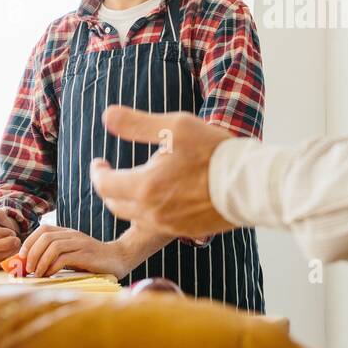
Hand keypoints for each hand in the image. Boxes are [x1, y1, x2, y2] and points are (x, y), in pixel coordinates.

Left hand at [18, 224, 150, 279]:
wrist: (120, 258)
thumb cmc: (94, 260)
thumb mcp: (73, 254)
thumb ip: (57, 255)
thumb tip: (32, 266)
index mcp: (68, 233)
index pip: (42, 229)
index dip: (29, 242)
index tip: (21, 258)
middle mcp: (73, 235)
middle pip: (45, 237)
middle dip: (31, 253)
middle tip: (27, 269)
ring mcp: (80, 243)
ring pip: (52, 246)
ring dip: (40, 261)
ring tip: (37, 274)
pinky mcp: (86, 254)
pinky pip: (64, 258)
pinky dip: (52, 267)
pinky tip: (50, 275)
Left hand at [90, 107, 235, 240]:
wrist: (250, 183)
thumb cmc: (213, 152)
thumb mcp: (175, 127)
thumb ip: (137, 124)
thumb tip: (106, 116)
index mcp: (144, 187)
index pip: (104, 184)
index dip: (97, 172)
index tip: (99, 162)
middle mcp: (151, 212)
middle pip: (114, 204)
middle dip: (108, 187)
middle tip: (110, 173)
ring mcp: (168, 225)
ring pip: (134, 217)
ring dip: (127, 201)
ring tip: (134, 185)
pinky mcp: (185, 232)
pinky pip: (156, 225)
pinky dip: (150, 212)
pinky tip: (160, 197)